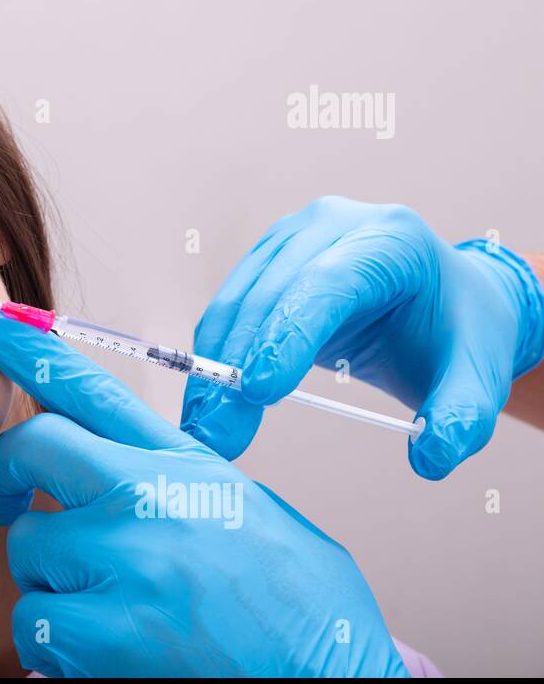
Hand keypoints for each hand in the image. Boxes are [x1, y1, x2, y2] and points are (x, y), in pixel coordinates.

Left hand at [0, 299, 409, 676]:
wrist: (334, 679)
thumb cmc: (298, 610)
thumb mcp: (247, 511)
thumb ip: (173, 479)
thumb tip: (114, 468)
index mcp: (185, 465)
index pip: (91, 388)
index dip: (29, 348)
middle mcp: (151, 497)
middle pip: (33, 446)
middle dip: (5, 474)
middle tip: (7, 502)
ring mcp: (129, 558)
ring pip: (29, 550)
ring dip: (51, 584)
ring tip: (111, 609)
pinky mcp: (110, 628)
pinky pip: (35, 623)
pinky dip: (58, 646)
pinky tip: (109, 651)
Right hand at [180, 196, 543, 479]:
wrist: (443, 304)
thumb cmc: (456, 333)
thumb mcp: (476, 375)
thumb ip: (462, 417)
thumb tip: (431, 457)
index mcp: (390, 239)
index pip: (326, 285)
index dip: (286, 337)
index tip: (258, 392)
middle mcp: (331, 225)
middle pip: (268, 294)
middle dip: (236, 367)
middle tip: (217, 431)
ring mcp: (290, 239)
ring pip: (235, 303)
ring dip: (213, 368)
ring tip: (206, 426)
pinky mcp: (263, 262)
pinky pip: (228, 311)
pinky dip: (214, 359)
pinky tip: (210, 401)